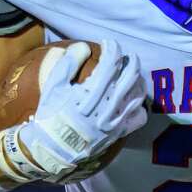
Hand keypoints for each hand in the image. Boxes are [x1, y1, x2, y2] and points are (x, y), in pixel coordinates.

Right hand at [0, 39, 147, 182]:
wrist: (52, 148)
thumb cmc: (51, 115)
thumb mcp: (53, 87)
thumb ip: (68, 64)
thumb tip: (83, 46)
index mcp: (90, 93)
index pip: (110, 64)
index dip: (112, 49)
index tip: (109, 43)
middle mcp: (107, 106)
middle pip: (130, 76)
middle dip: (131, 61)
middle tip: (127, 56)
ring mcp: (116, 120)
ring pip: (138, 95)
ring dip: (138, 80)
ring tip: (133, 74)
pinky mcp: (119, 133)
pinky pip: (139, 118)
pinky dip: (139, 106)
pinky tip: (133, 100)